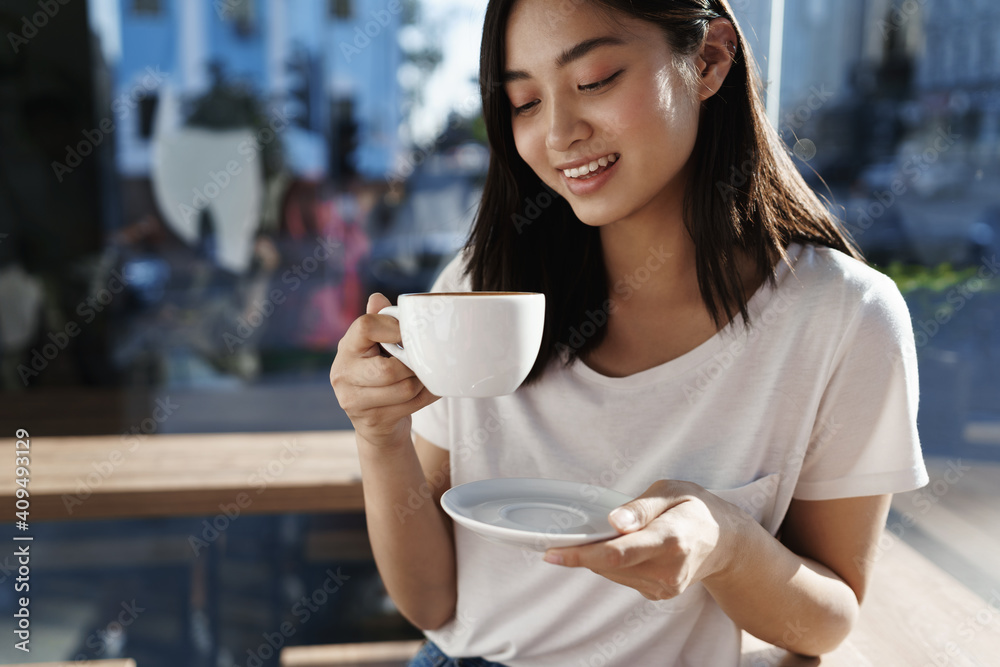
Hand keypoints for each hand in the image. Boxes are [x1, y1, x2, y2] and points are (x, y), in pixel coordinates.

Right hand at [330, 293, 438, 448]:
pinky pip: (412, 405)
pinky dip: (427, 395)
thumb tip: (377, 298)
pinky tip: (428, 389)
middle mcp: (343, 374)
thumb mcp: (376, 347)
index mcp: (346, 348)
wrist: (376, 424)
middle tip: (421, 361)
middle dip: (413, 365)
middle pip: (389, 368)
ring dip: (423, 381)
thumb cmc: (379, 374)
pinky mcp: (372, 420)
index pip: (366, 326)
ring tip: (425, 375)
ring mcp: (354, 401)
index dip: (394, 327)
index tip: (409, 333)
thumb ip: (379, 322)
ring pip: (405, 388)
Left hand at [543, 480, 748, 599]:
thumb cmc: (694, 508)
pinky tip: (621, 547)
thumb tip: (613, 521)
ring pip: (612, 574)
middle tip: (567, 534)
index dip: (581, 555)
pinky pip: (622, 579)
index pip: (617, 553)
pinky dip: (612, 564)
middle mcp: (668, 569)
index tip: (551, 553)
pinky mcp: (659, 595)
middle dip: (583, 551)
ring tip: (605, 534)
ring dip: (598, 556)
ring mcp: (665, 587)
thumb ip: (640, 507)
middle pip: (609, 566)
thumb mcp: (671, 490)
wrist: (724, 542)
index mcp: (670, 538)